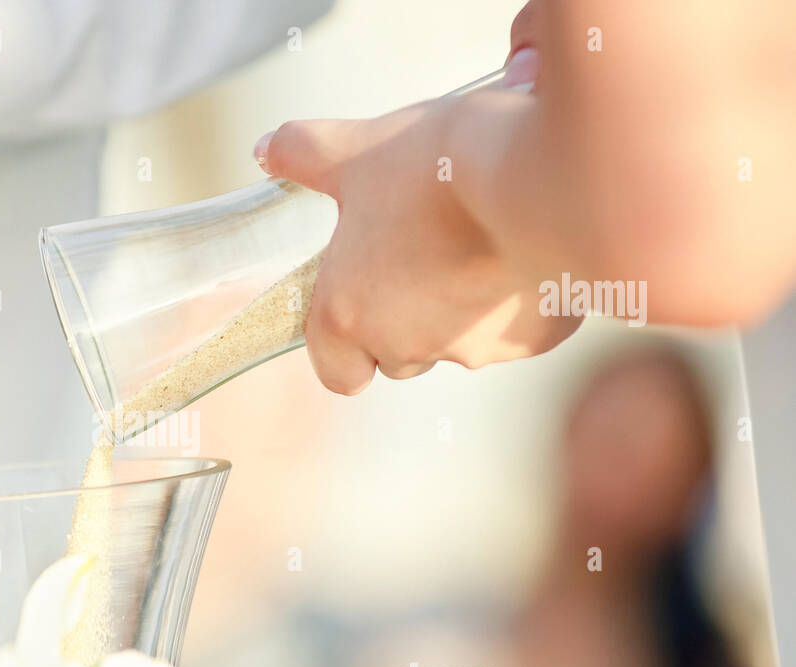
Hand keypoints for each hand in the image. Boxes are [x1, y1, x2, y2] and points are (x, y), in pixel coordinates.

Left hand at [254, 73, 576, 394]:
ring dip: (464, 304)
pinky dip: (518, 295)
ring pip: (461, 342)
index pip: (337, 372)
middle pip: (398, 355)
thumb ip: (306, 154)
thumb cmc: (439, 168)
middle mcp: (407, 347)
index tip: (361, 297)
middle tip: (424, 248)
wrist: (545, 174)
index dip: (346, 342)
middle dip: (408, 316)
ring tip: (479, 235)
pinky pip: (519, 326)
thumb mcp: (359, 149)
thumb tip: (268, 148)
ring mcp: (475, 349)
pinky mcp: (534, 338)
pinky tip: (524, 243)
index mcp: (348, 316)